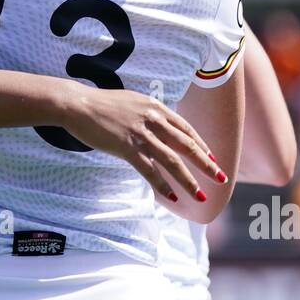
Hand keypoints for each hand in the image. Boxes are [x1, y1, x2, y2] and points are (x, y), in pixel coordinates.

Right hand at [61, 87, 222, 202]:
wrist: (78, 104)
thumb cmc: (101, 104)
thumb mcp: (132, 101)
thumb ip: (148, 113)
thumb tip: (159, 124)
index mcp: (155, 107)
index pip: (185, 128)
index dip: (201, 144)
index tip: (212, 157)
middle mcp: (152, 119)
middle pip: (186, 145)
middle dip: (206, 164)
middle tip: (221, 178)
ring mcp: (140, 134)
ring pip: (172, 161)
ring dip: (188, 180)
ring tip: (201, 196)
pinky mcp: (126, 147)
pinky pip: (149, 170)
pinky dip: (162, 185)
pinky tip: (171, 197)